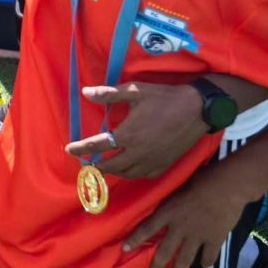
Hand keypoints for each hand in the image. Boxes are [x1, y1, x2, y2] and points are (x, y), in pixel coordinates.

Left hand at [66, 82, 210, 180]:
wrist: (197, 109)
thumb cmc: (165, 97)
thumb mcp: (135, 91)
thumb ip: (109, 94)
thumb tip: (86, 92)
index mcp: (128, 134)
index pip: (97, 145)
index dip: (81, 148)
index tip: (69, 149)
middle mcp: (138, 152)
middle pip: (110, 166)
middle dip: (96, 165)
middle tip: (88, 162)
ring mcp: (152, 161)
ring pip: (126, 174)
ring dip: (113, 171)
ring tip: (105, 166)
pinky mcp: (164, 164)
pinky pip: (143, 175)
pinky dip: (132, 174)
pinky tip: (129, 168)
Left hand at [122, 175, 237, 267]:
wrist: (228, 186)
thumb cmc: (203, 178)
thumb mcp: (179, 186)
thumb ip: (171, 200)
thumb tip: (165, 204)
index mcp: (168, 212)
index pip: (146, 229)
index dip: (134, 240)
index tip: (125, 249)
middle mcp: (179, 228)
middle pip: (164, 251)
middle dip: (157, 265)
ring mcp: (197, 236)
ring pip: (184, 259)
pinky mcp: (214, 240)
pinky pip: (208, 256)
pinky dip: (206, 262)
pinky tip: (205, 265)